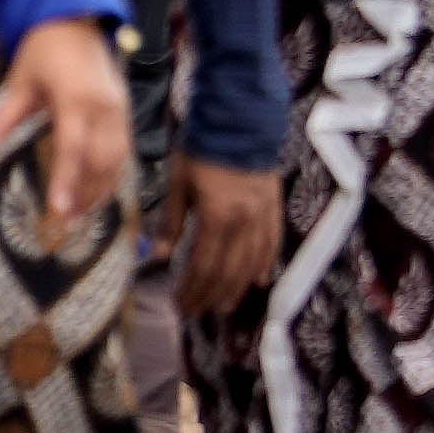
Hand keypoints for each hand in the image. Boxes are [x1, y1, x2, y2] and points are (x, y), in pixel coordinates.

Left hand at [0, 12, 130, 228]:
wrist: (76, 22)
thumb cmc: (42, 52)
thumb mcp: (18, 84)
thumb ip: (1, 121)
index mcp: (75, 100)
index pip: (72, 149)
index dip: (66, 180)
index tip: (59, 209)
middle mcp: (103, 108)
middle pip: (100, 162)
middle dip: (86, 194)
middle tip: (67, 222)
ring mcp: (118, 111)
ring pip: (117, 160)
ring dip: (101, 189)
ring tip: (83, 214)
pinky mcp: (124, 112)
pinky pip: (123, 150)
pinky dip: (112, 173)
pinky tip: (98, 190)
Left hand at [164, 156, 281, 312]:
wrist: (240, 121)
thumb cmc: (202, 150)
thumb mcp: (177, 184)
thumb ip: (171, 222)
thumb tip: (159, 256)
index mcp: (218, 218)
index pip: (204, 266)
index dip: (192, 289)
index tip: (179, 304)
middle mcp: (244, 224)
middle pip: (228, 272)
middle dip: (210, 295)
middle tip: (195, 311)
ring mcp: (263, 218)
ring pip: (252, 265)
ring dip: (237, 288)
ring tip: (223, 305)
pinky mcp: (274, 209)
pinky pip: (272, 245)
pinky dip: (265, 266)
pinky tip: (259, 281)